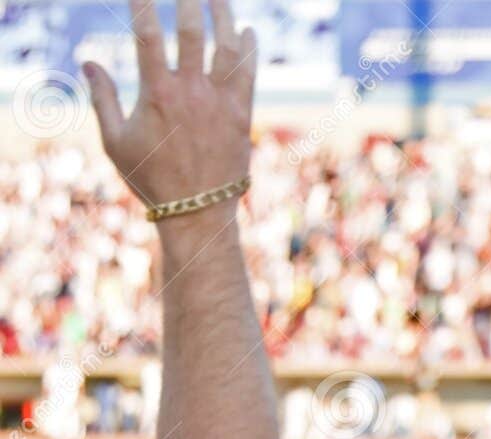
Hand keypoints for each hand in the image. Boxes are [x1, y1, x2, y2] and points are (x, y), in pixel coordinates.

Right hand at [83, 0, 256, 233]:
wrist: (197, 213)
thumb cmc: (151, 179)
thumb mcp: (115, 141)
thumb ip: (102, 98)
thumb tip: (87, 62)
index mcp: (157, 94)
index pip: (148, 36)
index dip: (143, 6)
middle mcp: (192, 92)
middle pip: (192, 33)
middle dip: (189, 2)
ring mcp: (220, 103)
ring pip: (227, 49)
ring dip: (224, 17)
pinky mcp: (241, 116)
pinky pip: (248, 75)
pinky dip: (249, 50)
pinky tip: (248, 31)